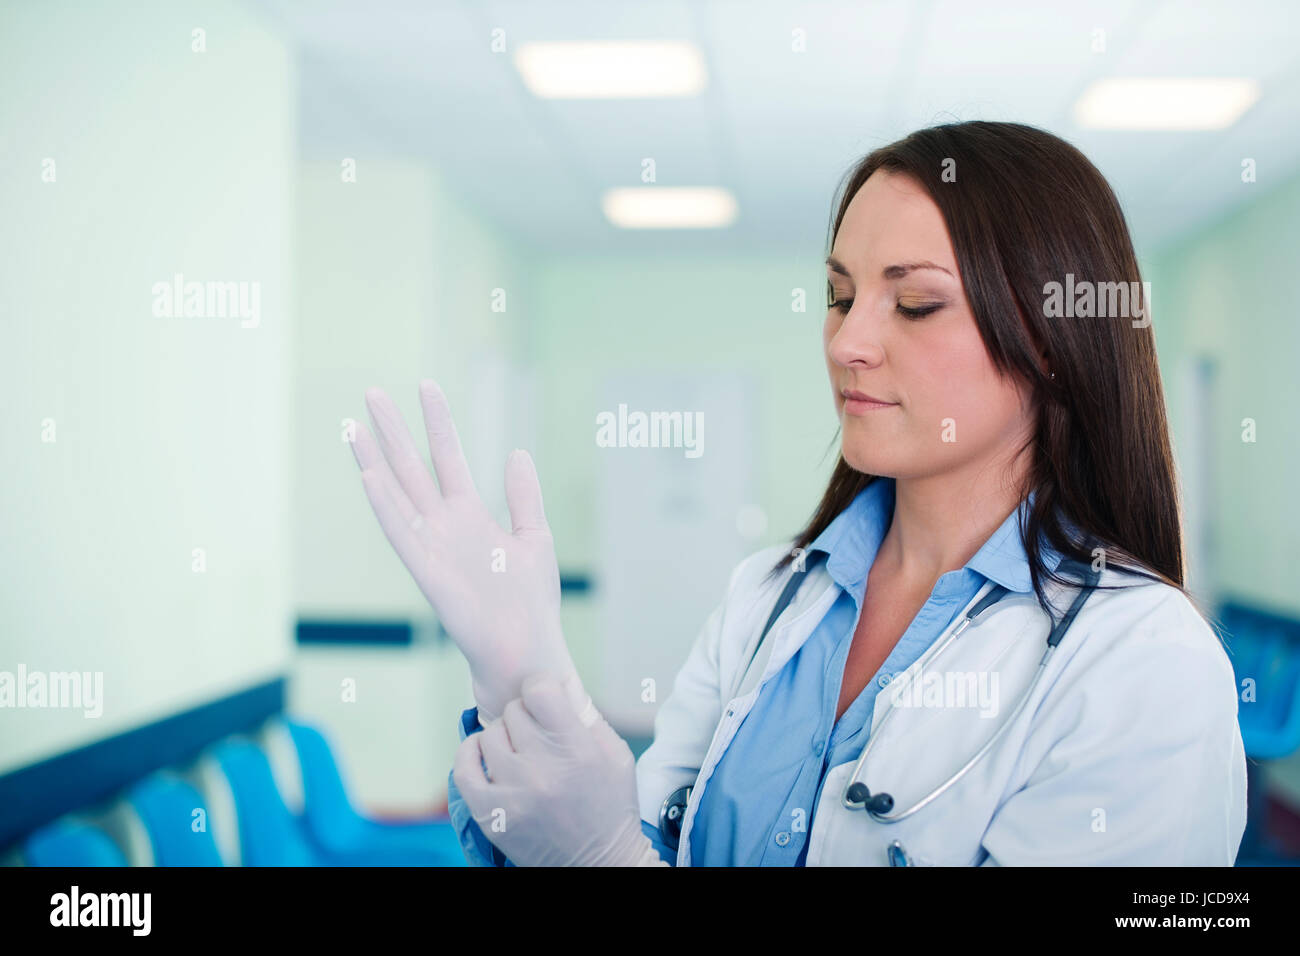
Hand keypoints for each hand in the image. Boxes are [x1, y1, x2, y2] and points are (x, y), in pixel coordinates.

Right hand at [349, 380, 592, 724]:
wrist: (525, 653)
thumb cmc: (531, 604)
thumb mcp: (534, 539)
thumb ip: (523, 498)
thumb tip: (516, 452)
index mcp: (470, 517)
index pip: (447, 458)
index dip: (438, 423)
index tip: (425, 386)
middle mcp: (445, 527)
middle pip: (412, 468)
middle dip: (394, 430)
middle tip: (372, 392)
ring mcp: (433, 548)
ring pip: (397, 495)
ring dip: (375, 461)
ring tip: (354, 425)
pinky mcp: (428, 574)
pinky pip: (402, 534)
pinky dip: (385, 507)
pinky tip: (369, 476)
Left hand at [453, 673, 667, 866]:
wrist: (599, 864)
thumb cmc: (611, 807)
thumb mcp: (616, 756)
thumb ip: (589, 717)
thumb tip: (559, 686)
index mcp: (578, 751)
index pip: (539, 690)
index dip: (541, 688)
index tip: (545, 700)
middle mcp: (543, 770)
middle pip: (513, 712)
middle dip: (526, 717)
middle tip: (537, 734)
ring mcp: (514, 794)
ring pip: (489, 735)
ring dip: (503, 737)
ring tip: (517, 750)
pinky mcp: (492, 815)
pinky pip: (464, 768)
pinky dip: (470, 754)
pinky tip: (484, 753)